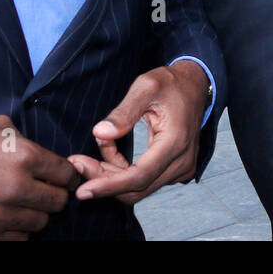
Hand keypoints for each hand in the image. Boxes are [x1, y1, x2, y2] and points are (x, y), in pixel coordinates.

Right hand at [0, 116, 78, 239]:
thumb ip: (27, 142)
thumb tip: (45, 156)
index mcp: (25, 157)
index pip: (67, 174)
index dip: (67, 174)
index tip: (62, 176)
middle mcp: (16, 188)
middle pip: (58, 202)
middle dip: (54, 194)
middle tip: (43, 190)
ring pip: (41, 224)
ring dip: (36, 214)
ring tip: (23, 204)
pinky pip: (19, 241)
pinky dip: (18, 231)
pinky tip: (9, 218)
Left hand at [68, 61, 208, 203]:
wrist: (195, 86)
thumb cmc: (171, 83)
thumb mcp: (146, 86)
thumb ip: (123, 111)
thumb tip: (100, 134)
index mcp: (176, 142)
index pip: (139, 176)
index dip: (108, 186)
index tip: (82, 190)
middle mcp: (182, 162)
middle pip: (136, 188)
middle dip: (103, 181)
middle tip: (77, 164)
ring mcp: (182, 169)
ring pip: (138, 187)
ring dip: (111, 174)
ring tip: (99, 144)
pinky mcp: (176, 170)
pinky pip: (144, 180)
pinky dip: (122, 171)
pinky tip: (111, 150)